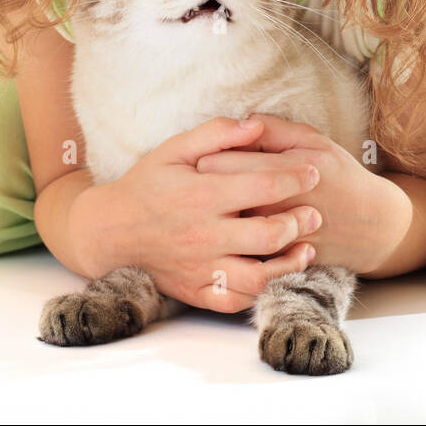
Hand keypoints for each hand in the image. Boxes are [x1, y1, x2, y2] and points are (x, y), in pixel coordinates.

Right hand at [71, 117, 324, 313]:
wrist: (110, 230)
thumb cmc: (148, 184)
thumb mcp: (175, 148)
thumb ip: (217, 134)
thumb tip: (256, 124)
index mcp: (201, 195)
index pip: (261, 185)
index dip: (294, 177)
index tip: (314, 172)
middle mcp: (203, 234)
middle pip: (267, 234)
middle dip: (298, 223)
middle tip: (315, 213)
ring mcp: (199, 267)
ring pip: (257, 277)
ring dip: (288, 265)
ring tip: (305, 249)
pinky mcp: (194, 290)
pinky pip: (234, 301)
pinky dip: (259, 293)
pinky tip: (274, 276)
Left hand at [195, 113, 411, 274]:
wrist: (372, 227)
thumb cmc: (341, 177)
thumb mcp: (315, 141)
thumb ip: (274, 129)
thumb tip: (239, 122)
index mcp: (285, 170)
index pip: (218, 162)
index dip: (206, 156)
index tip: (207, 156)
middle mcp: (277, 207)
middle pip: (214, 196)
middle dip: (204, 187)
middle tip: (206, 182)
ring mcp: (275, 239)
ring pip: (222, 226)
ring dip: (216, 216)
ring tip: (219, 206)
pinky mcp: (277, 263)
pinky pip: (238, 252)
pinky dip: (231, 241)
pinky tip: (233, 231)